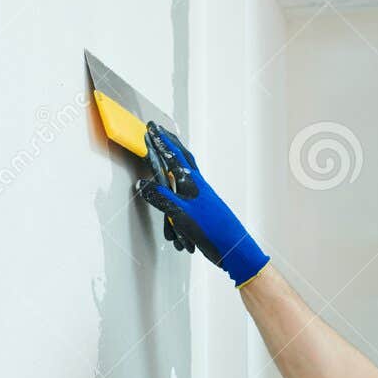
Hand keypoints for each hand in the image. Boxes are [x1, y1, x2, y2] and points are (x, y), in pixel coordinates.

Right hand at [133, 127, 268, 287]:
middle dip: (171, 145)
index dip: (162, 141)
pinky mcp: (204, 208)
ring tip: (168, 156)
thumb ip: (162, 198)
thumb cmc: (211, 230)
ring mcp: (202, 196)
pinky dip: (179, 194)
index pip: (174, 156)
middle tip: (161, 133)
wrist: (234, 248)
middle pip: (184, 159)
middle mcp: (198, 186)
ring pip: (186, 177)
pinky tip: (178, 202)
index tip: (152, 128)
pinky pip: (187, 194)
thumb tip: (144, 184)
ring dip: (176, 166)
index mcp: (193, 183)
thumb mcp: (181, 214)